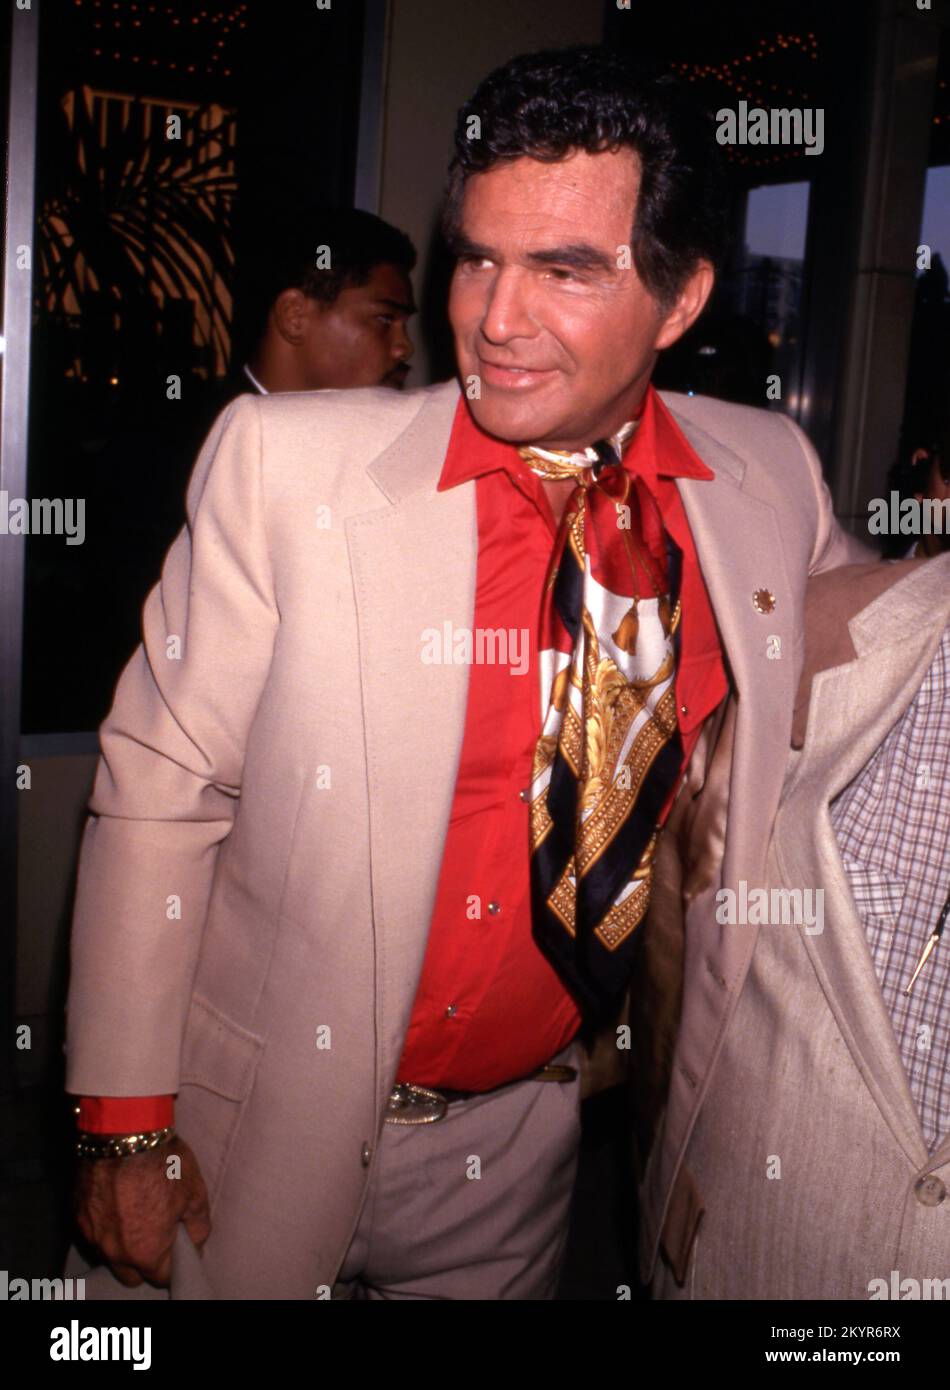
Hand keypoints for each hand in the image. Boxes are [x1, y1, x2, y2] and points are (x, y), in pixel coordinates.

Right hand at [73, 1135, 210, 1287]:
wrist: (123, 1131)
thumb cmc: (163, 1163)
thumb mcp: (195, 1193)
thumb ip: (198, 1225)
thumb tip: (195, 1240)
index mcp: (145, 1251)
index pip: (161, 1277)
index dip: (173, 1263)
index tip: (177, 1244)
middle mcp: (114, 1250)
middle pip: (131, 1273)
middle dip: (145, 1261)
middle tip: (156, 1232)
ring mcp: (91, 1233)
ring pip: (109, 1253)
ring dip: (122, 1242)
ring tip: (134, 1213)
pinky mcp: (77, 1212)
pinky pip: (93, 1230)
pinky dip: (105, 1223)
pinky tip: (115, 1200)